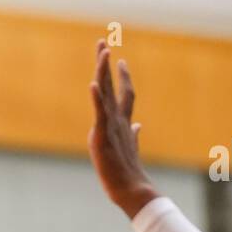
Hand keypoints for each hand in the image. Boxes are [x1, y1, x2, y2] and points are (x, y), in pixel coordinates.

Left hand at [88, 41, 157, 218]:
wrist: (131, 188)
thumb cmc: (128, 171)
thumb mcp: (129, 147)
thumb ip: (133, 134)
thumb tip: (138, 125)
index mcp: (122, 121)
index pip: (123, 92)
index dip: (122, 76)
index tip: (120, 59)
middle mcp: (117, 119)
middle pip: (112, 85)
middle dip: (106, 64)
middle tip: (103, 42)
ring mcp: (111, 125)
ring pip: (106, 93)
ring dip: (104, 71)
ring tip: (103, 52)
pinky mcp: (103, 135)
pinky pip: (100, 113)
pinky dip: (97, 98)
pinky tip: (93, 83)